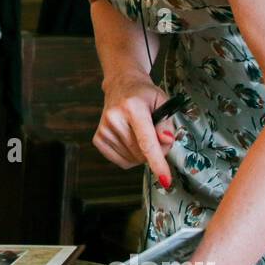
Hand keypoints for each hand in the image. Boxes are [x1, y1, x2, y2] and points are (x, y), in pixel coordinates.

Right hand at [94, 72, 177, 187]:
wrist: (121, 85)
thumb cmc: (144, 95)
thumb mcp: (162, 102)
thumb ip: (166, 123)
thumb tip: (165, 142)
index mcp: (133, 107)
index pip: (146, 141)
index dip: (157, 162)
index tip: (165, 179)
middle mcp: (114, 118)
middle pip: (142, 154)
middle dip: (156, 152)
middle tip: (157, 136)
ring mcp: (104, 129)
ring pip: (133, 160)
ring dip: (143, 154)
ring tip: (141, 134)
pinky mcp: (98, 138)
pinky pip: (121, 162)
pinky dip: (131, 157)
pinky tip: (131, 140)